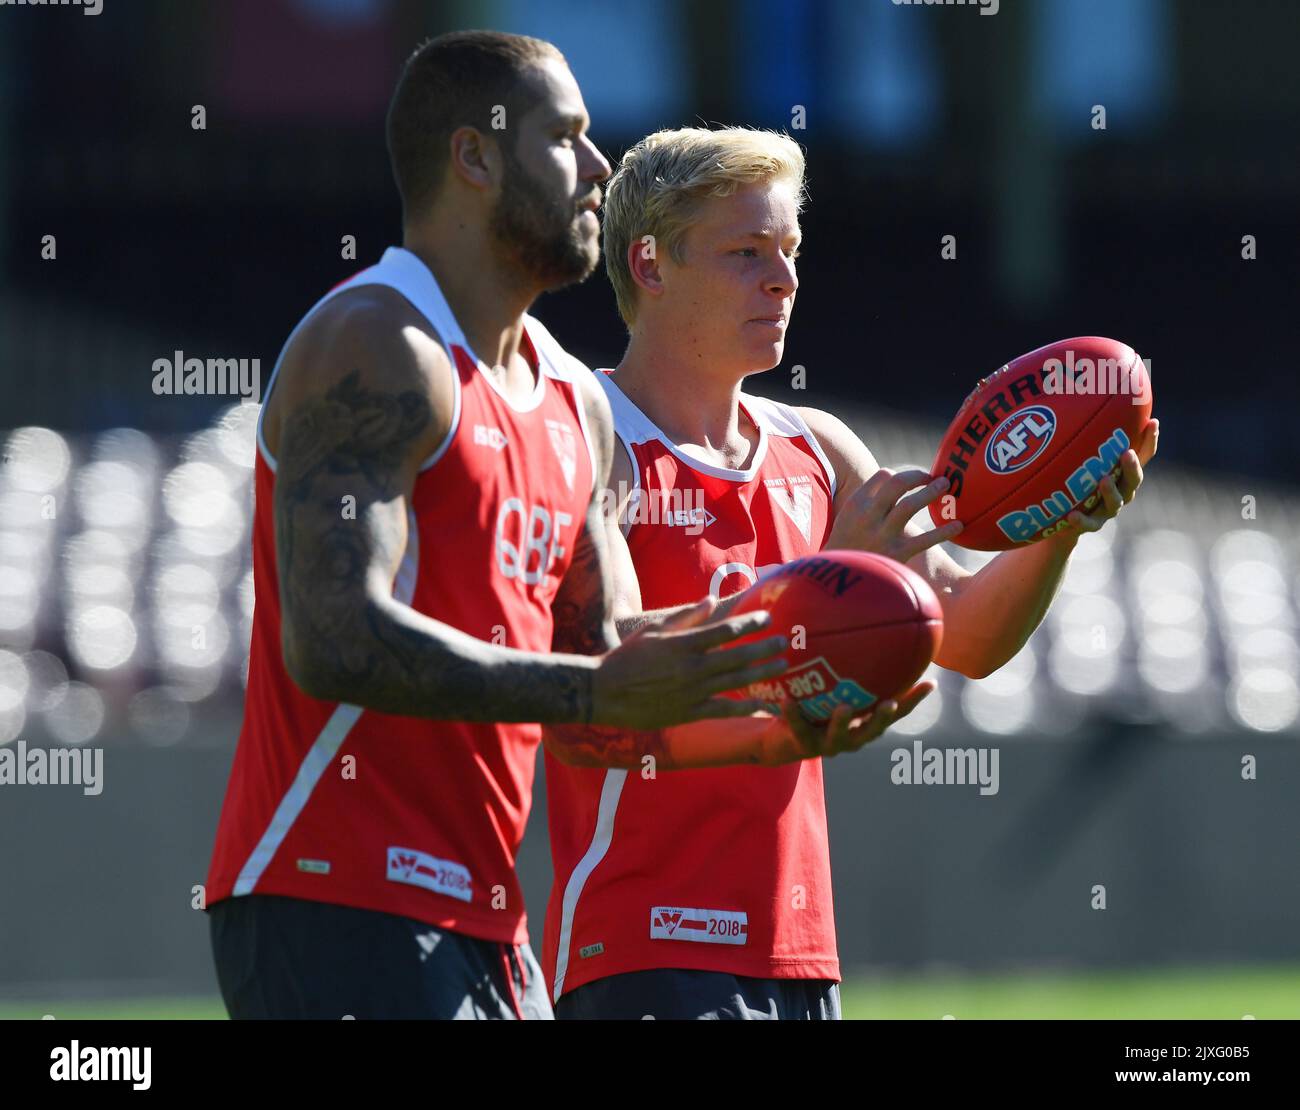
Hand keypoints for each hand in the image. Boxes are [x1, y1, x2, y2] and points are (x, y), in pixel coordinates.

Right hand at [590, 596, 789, 728]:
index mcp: (684, 644)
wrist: (604, 692)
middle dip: (764, 648)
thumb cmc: (628, 657)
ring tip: (782, 666)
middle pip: (738, 655)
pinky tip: (762, 705)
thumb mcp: (654, 630)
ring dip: (762, 673)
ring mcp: (693, 691)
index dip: (750, 624)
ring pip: (736, 681)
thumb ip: (686, 616)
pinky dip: (745, 707)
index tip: (768, 617)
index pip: (726, 631)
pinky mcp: (689, 712)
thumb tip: (712, 600)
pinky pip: (724, 709)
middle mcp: (693, 667)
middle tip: (786, 642)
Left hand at [756, 680, 934, 764]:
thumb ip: (845, 666)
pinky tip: (788, 699)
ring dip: (842, 723)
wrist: (782, 739)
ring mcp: (827, 743)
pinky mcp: (801, 743)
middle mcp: (851, 736)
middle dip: (883, 718)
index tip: (930, 682)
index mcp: (863, 722)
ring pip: (839, 736)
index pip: (894, 712)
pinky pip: (798, 727)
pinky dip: (794, 714)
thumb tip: (858, 627)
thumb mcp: (830, 687)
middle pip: (873, 730)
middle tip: (889, 704)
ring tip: (843, 708)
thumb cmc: (813, 706)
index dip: (913, 700)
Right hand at [824, 468, 963, 560]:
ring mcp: (883, 534)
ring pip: (910, 505)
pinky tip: (958, 526)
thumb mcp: (847, 519)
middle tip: (935, 478)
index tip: (913, 481)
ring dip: (931, 492)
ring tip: (945, 486)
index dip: (902, 475)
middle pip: (898, 483)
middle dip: (919, 476)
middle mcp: (868, 515)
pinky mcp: (897, 554)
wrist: (840, 581)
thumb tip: (896, 485)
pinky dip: (944, 531)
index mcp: (856, 504)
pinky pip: (925, 539)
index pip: (884, 475)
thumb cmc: (847, 548)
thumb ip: (869, 503)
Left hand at [1058, 418, 1158, 537]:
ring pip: (1116, 502)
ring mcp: (1107, 510)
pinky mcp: (1090, 525)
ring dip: (1111, 491)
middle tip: (1125, 453)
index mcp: (1123, 472)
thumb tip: (1074, 395)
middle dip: (1132, 466)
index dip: (1149, 440)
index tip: (1152, 422)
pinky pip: (1088, 524)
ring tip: (1103, 480)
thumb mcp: (1076, 455)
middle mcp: (1121, 490)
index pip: (1142, 455)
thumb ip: (1081, 433)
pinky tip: (1071, 515)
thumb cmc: (1071, 479)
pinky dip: (1081, 520)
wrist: (1058, 518)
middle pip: (1134, 479)